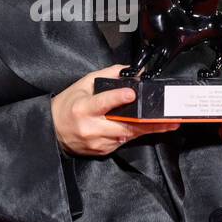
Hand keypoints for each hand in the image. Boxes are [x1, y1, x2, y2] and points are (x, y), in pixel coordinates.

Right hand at [51, 64, 179, 156]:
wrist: (52, 131)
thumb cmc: (68, 105)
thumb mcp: (83, 84)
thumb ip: (108, 76)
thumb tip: (131, 71)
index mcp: (83, 109)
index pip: (103, 103)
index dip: (118, 98)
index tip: (132, 94)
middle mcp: (90, 128)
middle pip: (124, 125)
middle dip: (148, 122)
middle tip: (168, 119)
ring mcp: (96, 142)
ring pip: (127, 135)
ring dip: (147, 130)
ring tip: (167, 124)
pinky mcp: (101, 151)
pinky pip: (122, 141)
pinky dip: (134, 134)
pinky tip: (147, 129)